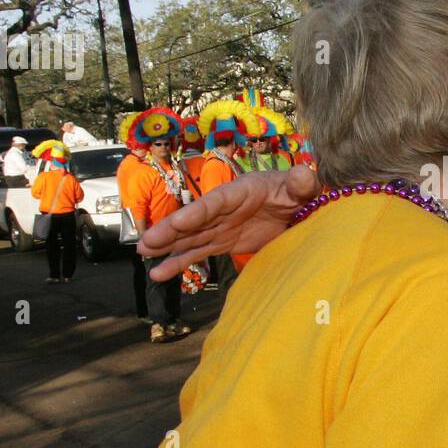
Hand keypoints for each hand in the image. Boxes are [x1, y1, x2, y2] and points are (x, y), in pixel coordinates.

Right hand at [138, 166, 318, 281]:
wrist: (297, 207)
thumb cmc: (296, 192)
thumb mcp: (301, 187)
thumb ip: (301, 182)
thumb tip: (303, 174)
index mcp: (240, 192)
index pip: (215, 203)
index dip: (196, 212)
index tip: (177, 223)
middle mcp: (224, 209)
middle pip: (194, 221)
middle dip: (170, 231)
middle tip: (146, 243)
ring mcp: (221, 226)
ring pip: (190, 237)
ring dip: (167, 246)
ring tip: (144, 255)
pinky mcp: (223, 242)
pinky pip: (198, 252)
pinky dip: (179, 262)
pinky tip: (159, 273)